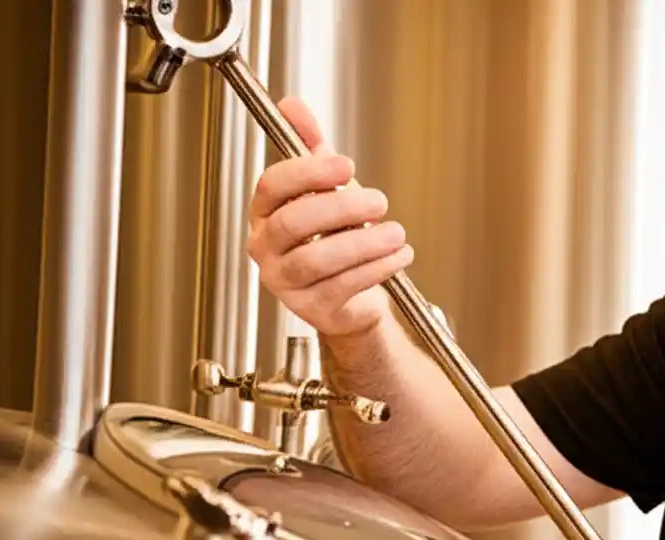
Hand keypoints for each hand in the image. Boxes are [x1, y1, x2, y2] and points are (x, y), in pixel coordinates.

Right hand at [247, 97, 413, 337]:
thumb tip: (292, 105)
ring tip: (395, 233)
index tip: (346, 165)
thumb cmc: (335, 239)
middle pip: (293, 224)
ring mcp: (285, 281)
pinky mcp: (312, 308)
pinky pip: (342, 286)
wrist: (352, 297)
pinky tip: (398, 256)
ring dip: (362, 244)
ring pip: (316, 260)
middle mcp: (267, 248)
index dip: (308, 173)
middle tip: (378, 201)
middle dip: (340, 208)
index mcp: (266, 214)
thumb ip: (310, 147)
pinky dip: (376, 268)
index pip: (272, 187)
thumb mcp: (326, 188)